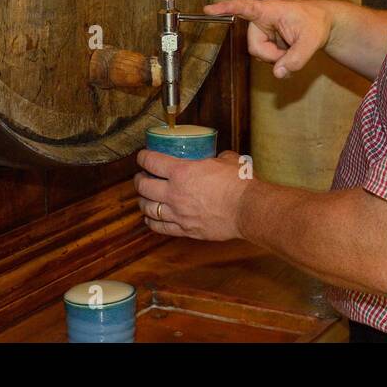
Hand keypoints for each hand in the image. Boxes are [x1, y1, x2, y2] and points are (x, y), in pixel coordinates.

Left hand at [134, 150, 250, 240]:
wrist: (247, 209)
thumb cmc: (238, 183)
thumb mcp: (227, 160)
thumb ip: (217, 158)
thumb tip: (218, 158)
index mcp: (181, 172)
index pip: (151, 162)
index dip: (143, 157)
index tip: (142, 157)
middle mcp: (174, 193)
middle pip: (143, 187)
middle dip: (139, 180)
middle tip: (141, 177)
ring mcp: (178, 214)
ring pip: (148, 208)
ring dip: (142, 201)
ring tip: (144, 198)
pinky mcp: (185, 230)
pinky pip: (160, 227)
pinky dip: (152, 222)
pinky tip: (150, 218)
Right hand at [204, 0, 331, 78]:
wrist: (324, 23)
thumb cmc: (317, 23)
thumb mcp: (311, 42)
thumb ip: (295, 60)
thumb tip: (278, 74)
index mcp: (269, 10)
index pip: (244, 7)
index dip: (226, 8)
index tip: (208, 9)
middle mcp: (262, 19)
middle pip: (254, 46)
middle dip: (272, 56)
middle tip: (291, 52)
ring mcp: (264, 30)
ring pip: (259, 53)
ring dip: (276, 57)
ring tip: (292, 47)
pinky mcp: (267, 39)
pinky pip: (265, 56)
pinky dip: (277, 58)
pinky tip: (288, 50)